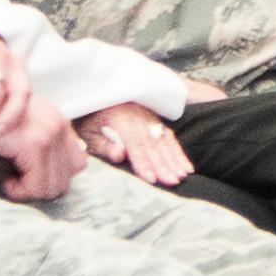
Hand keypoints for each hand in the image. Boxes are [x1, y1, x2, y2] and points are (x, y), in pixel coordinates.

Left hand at [77, 102, 192, 185]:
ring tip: (182, 176)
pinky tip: (186, 166)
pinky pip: (169, 137)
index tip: (152, 179)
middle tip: (173, 181)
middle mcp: (139, 117)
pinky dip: (179, 152)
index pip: (135, 144)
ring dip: (175, 160)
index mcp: (121, 120)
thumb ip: (105, 145)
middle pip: (153, 144)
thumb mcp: (89, 133)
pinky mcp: (156, 121)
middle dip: (164, 165)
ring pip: (164, 141)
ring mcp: (149, 118)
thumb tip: (120, 154)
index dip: (144, 163)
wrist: (97, 94)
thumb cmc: (90, 119)